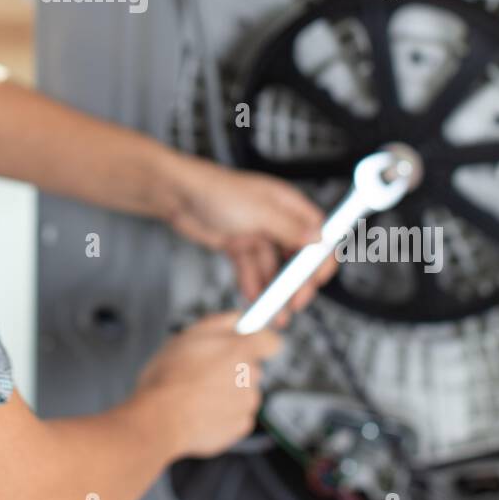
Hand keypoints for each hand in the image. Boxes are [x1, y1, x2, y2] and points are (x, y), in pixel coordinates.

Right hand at [134, 309, 281, 458]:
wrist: (161, 418)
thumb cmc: (169, 377)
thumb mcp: (188, 335)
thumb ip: (220, 322)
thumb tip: (238, 319)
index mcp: (240, 349)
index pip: (270, 341)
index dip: (257, 342)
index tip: (244, 344)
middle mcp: (250, 375)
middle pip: (252, 367)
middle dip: (233, 368)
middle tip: (204, 371)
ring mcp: (247, 402)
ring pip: (244, 391)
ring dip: (228, 391)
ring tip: (199, 393)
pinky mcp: (241, 426)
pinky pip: (238, 414)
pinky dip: (225, 413)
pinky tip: (203, 410)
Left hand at [162, 151, 336, 323]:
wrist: (178, 195)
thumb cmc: (215, 189)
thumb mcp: (260, 211)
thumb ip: (290, 228)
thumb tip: (318, 239)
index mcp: (286, 204)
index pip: (317, 231)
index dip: (321, 255)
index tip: (319, 278)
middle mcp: (274, 218)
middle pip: (296, 254)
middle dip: (296, 280)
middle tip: (295, 301)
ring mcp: (255, 232)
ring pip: (272, 266)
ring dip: (274, 289)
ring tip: (274, 309)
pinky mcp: (238, 244)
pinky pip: (251, 269)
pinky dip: (253, 284)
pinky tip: (254, 297)